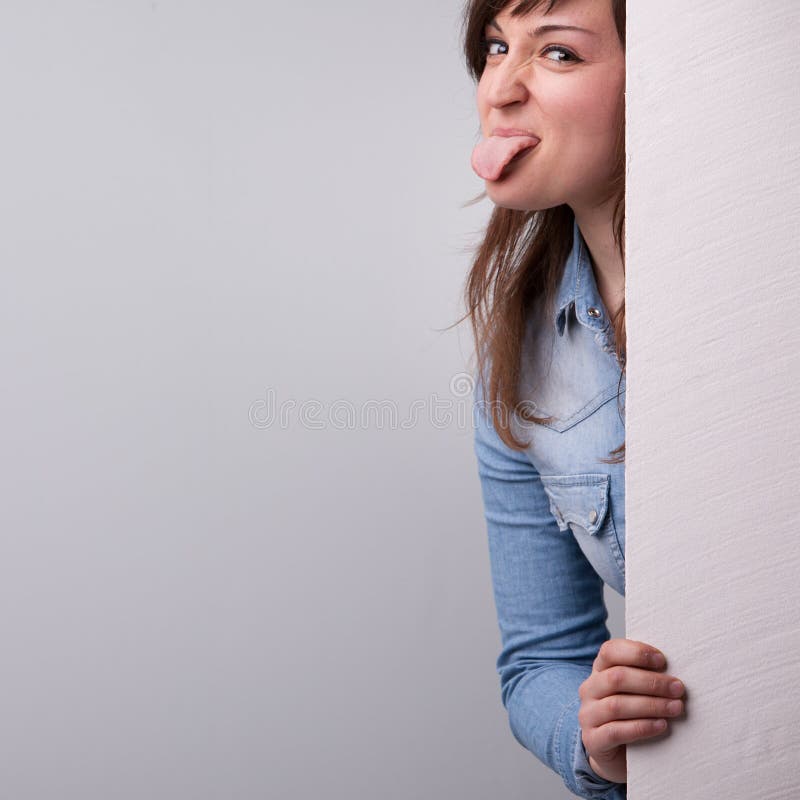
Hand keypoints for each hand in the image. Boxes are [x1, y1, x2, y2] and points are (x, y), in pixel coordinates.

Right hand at [577, 638, 685, 783]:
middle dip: (651, 682)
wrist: (615, 755)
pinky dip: (642, 727)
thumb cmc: (631, 716)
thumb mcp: (634, 692)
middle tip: (678, 688)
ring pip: (616, 705)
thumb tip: (673, 674)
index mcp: (599, 670)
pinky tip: (662, 725)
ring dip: (651, 705)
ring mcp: (588, 715)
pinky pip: (616, 731)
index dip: (636, 653)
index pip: (610, 651)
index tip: (662, 661)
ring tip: (676, 708)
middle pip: (616, 678)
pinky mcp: (592, 740)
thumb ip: (645, 678)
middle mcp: (589, 689)